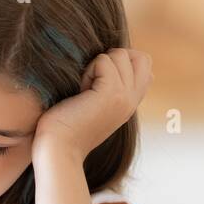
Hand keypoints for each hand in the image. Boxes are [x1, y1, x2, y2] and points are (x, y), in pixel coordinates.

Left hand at [34, 48, 151, 160]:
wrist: (59, 148)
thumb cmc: (67, 125)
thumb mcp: (96, 103)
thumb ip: (112, 85)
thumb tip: (119, 56)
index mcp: (131, 102)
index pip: (145, 64)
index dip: (120, 62)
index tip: (99, 81)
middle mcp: (133, 100)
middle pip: (138, 56)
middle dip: (112, 59)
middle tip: (93, 82)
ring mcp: (125, 97)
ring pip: (120, 54)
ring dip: (96, 66)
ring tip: (85, 91)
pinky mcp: (112, 93)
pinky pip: (103, 60)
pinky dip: (88, 71)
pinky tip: (81, 92)